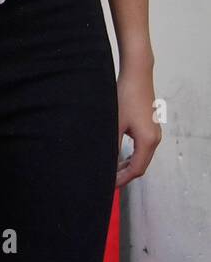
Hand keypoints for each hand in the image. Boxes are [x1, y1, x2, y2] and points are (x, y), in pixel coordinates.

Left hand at [115, 65, 160, 188]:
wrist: (137, 76)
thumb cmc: (126, 96)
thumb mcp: (115, 123)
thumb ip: (112, 145)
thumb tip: (107, 162)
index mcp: (148, 141)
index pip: (136, 169)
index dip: (122, 179)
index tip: (110, 185)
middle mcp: (154, 139)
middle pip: (140, 165)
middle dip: (124, 175)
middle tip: (108, 181)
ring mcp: (153, 133)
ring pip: (141, 157)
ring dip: (127, 165)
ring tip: (111, 171)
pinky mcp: (149, 127)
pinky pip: (141, 148)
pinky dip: (130, 155)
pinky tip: (118, 155)